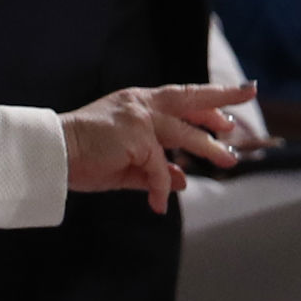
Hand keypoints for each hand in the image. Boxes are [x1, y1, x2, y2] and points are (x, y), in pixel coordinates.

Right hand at [63, 80, 256, 210]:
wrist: (53, 154)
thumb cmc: (84, 157)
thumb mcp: (127, 166)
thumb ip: (155, 171)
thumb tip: (183, 180)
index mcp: (138, 103)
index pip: (180, 97)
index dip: (208, 100)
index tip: (233, 102)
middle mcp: (141, 104)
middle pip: (189, 98)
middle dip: (221, 98)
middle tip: (248, 95)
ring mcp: (139, 118)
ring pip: (184, 134)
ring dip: (209, 148)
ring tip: (229, 161)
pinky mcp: (135, 138)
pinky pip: (158, 168)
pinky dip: (160, 188)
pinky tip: (158, 204)